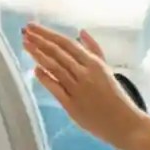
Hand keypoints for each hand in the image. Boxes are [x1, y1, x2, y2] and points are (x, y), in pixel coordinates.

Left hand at [20, 22, 145, 149]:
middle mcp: (85, 74)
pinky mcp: (72, 106)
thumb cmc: (117, 97)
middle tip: (25, 32)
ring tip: (26, 45)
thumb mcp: (107, 69)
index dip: (48, 34)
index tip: (34, 26)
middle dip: (39, 41)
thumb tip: (81, 32)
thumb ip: (94, 50)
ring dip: (38, 55)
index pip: (66, 43)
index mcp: (94, 63)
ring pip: (54, 68)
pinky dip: (45, 78)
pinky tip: (35, 69)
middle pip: (58, 53)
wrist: (124, 123)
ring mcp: (77, 89)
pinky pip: (55, 88)